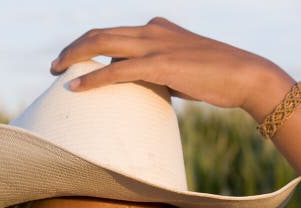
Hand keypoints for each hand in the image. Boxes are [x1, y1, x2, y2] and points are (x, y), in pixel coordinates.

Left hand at [50, 17, 292, 120]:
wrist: (245, 76)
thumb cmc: (216, 77)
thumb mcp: (181, 69)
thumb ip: (157, 71)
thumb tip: (141, 85)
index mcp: (157, 28)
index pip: (113, 32)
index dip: (87, 44)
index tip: (71, 61)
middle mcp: (152, 30)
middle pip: (100, 33)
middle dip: (73, 49)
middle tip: (55, 65)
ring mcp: (156, 45)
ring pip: (103, 44)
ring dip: (75, 57)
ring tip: (57, 71)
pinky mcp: (161, 64)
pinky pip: (118, 69)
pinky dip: (94, 78)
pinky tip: (75, 87)